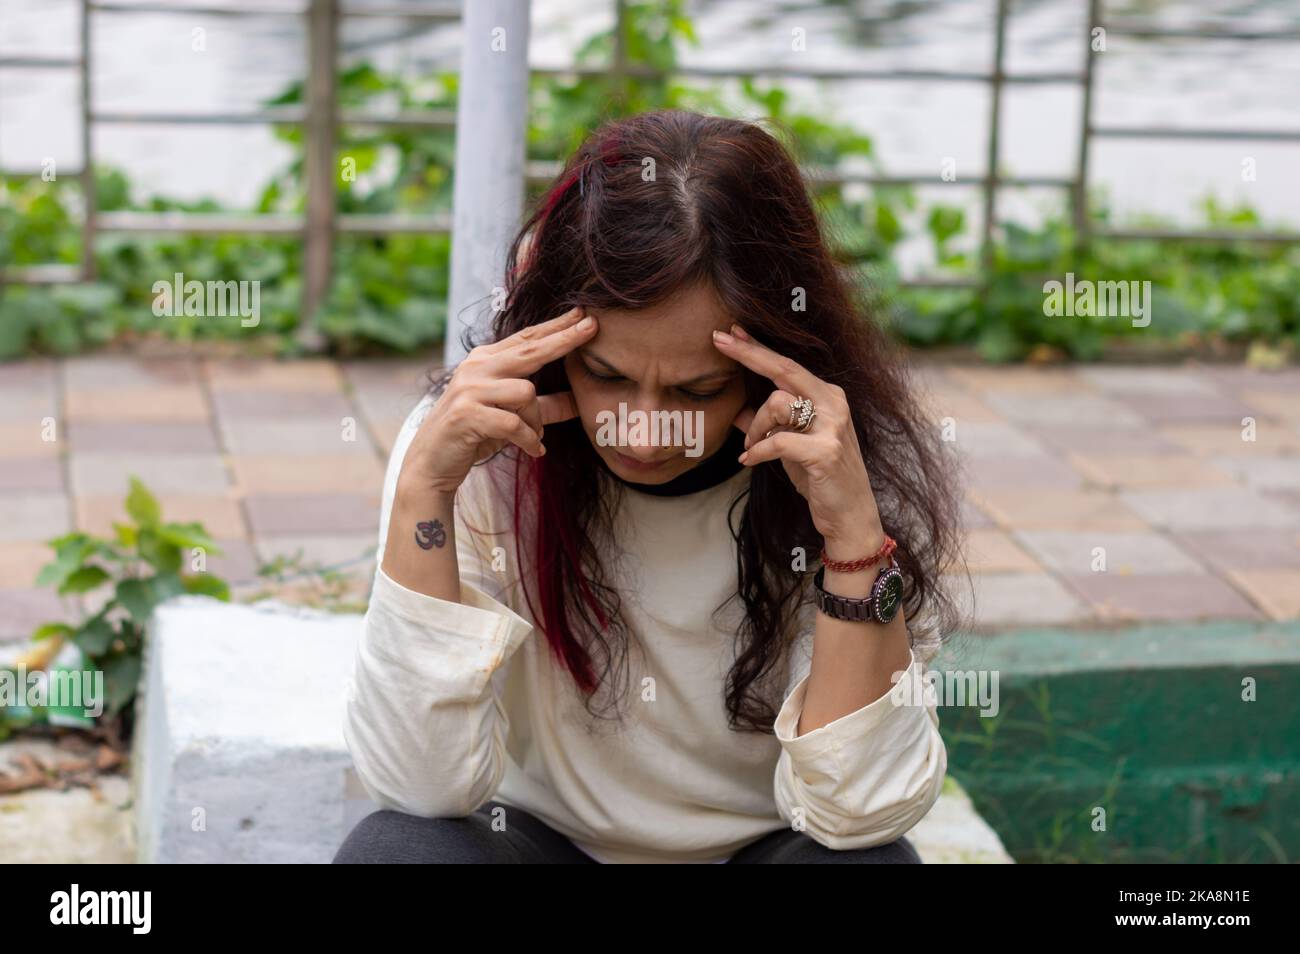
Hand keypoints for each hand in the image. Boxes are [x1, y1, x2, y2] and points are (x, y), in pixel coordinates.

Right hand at [402, 306, 595, 495]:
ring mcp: (470, 388)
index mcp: (485, 360)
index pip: (527, 339)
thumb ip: (543, 407)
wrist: (431, 461)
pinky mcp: (467, 414)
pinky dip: (530, 440)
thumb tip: (578, 401)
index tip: (584, 314)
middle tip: (593, 326)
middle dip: (564, 339)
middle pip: (530, 350)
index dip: (556, 327)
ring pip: (526, 393)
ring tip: (533, 438)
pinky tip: (534, 451)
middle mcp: (477, 367)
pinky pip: (515, 423)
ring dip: (537, 422)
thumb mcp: (512, 416)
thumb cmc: (474, 434)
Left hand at [713, 322, 882, 547]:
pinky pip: (778, 441)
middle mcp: (833, 403)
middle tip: (720, 340)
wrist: (850, 515)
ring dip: (755, 426)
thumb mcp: (789, 448)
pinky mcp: (826, 451)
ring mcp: (833, 426)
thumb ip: (768, 426)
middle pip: (784, 368)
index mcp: (826, 397)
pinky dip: (758, 450)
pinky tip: (749, 459)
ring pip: (777, 404)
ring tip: (751, 446)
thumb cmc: (820, 479)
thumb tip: (736, 411)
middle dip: (750, 353)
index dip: (757, 349)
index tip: (731, 333)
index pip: (787, 366)